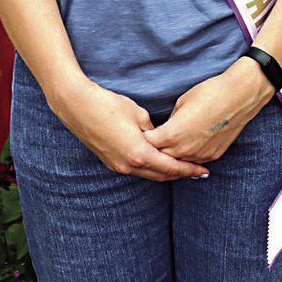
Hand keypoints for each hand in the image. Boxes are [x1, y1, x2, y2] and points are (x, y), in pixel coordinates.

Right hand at [51, 77, 208, 180]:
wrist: (78, 107)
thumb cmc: (110, 106)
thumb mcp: (139, 114)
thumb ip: (154, 130)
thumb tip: (161, 138)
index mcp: (139, 154)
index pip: (171, 167)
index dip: (189, 169)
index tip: (204, 170)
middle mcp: (129, 165)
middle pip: (161, 175)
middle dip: (181, 173)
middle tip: (199, 171)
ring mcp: (118, 166)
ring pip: (148, 174)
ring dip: (166, 172)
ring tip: (183, 168)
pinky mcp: (111, 162)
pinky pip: (137, 169)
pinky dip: (151, 168)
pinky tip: (159, 162)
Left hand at [144, 57, 275, 162]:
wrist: (239, 96)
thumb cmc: (210, 93)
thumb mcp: (182, 102)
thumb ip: (171, 121)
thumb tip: (166, 129)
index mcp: (172, 134)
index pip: (147, 144)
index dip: (143, 139)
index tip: (140, 134)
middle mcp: (184, 149)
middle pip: (160, 158)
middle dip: (154, 151)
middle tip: (150, 144)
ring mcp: (199, 155)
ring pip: (178, 162)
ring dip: (171, 156)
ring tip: (168, 147)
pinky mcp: (212, 156)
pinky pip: (194, 160)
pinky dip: (189, 155)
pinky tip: (189, 145)